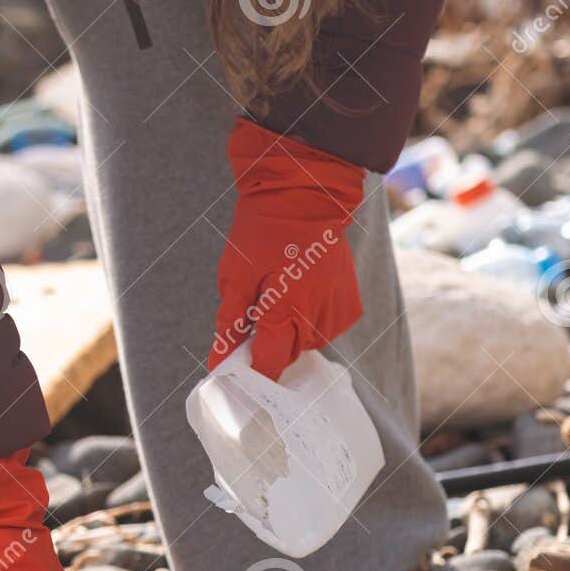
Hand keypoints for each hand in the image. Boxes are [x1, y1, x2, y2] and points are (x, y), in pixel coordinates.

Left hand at [210, 118, 367, 381]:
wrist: (304, 199)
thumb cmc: (263, 235)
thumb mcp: (235, 279)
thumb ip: (230, 325)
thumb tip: (219, 362)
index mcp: (287, 312)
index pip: (269, 365)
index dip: (249, 371)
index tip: (232, 370)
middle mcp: (317, 318)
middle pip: (286, 355)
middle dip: (266, 344)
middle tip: (252, 314)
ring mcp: (337, 312)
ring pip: (304, 342)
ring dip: (288, 331)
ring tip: (276, 296)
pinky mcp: (349, 305)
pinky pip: (323, 328)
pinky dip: (307, 320)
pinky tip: (298, 294)